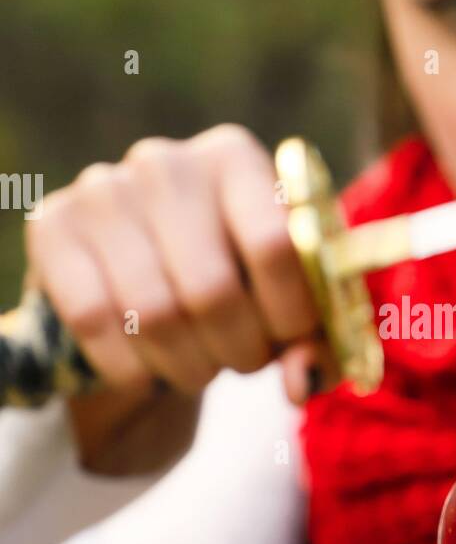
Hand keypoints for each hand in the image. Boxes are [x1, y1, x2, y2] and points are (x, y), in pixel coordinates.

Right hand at [24, 125, 335, 470]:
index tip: (290, 340)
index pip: (276, 244)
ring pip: (153, 314)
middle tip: (244, 362)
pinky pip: (94, 321)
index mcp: (235, 158)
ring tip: (202, 367)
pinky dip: (131, 368)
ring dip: (188, 366)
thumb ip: (314, 344)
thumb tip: (302, 385)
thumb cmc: (235, 284)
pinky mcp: (53, 227)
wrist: (144, 271)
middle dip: (239, 350)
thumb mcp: (287, 304)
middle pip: (212, 290)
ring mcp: (102, 190)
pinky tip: (148, 370)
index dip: (290, 314)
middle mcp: (165, 163)